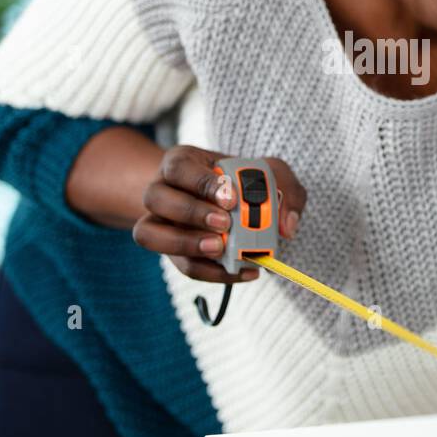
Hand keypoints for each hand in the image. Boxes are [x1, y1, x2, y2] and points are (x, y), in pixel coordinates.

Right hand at [130, 145, 307, 283]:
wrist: (228, 202)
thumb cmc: (246, 182)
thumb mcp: (272, 173)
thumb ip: (286, 190)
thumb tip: (287, 226)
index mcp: (182, 163)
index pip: (178, 167)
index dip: (201, 183)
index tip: (231, 198)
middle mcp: (163, 190)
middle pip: (155, 198)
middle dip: (191, 213)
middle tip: (224, 224)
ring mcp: (161, 223)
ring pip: (149, 234)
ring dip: (183, 243)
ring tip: (219, 248)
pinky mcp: (174, 252)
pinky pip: (180, 265)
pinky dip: (210, 273)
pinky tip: (240, 272)